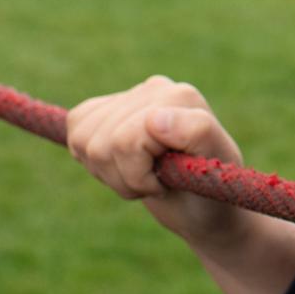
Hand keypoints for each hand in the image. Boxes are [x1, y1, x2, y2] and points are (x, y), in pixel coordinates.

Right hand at [66, 76, 252, 248]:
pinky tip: (121, 164)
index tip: (165, 184)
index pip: (126, 139)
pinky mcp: (108, 109)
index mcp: (182, 98)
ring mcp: (130, 97)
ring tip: (140, 177)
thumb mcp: (218, 172)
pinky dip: (91, 160)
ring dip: (108, 173)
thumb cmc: (211, 191)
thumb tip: (154, 118)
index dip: (137, 175)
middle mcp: (154, 89)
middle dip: (125, 179)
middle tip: (155, 184)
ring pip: (83, 139)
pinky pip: (76, 129)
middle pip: (101, 143)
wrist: (201, 204)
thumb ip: (196, 133)